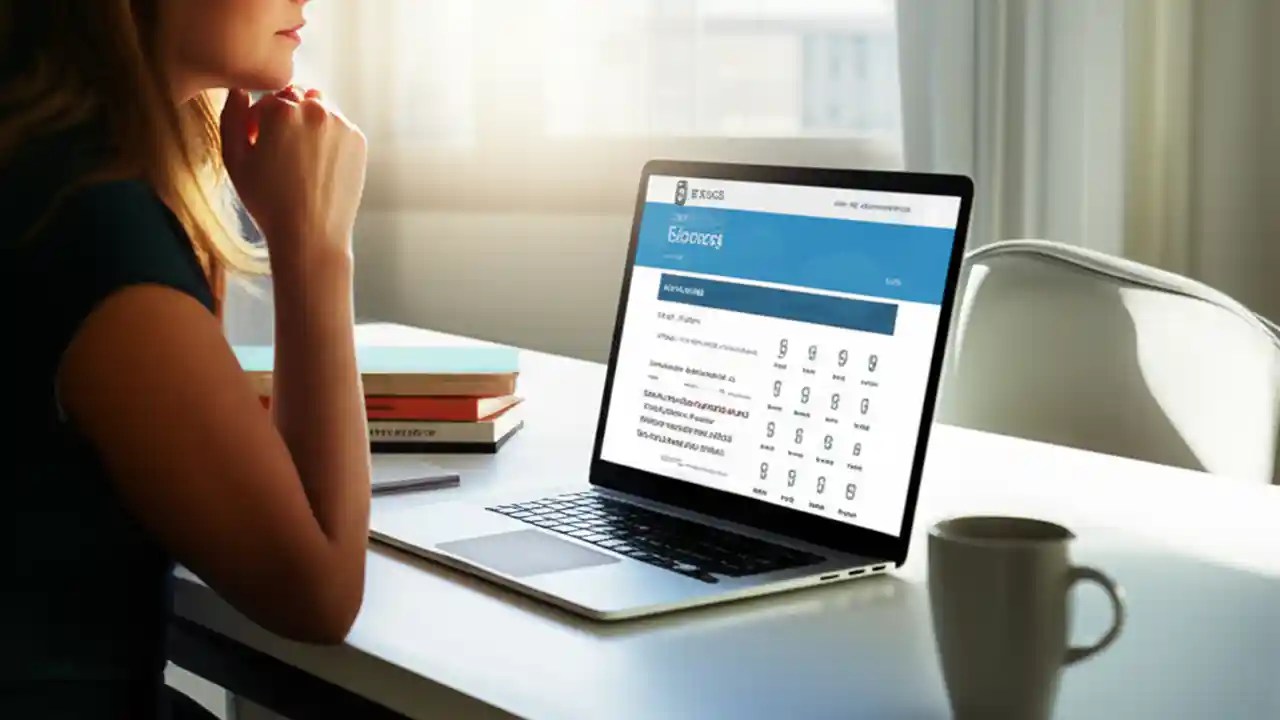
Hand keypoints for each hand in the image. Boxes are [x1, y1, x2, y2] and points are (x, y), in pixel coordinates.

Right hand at [220, 85, 367, 269]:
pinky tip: (319, 164)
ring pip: (321, 107)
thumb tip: (239, 91)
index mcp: (281, 110)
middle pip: (297, 96)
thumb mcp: (235, 160)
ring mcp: (341, 124)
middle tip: (280, 148)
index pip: (267, 99)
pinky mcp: (358, 140)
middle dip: (286, 114)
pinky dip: (330, 136)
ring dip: (309, 120)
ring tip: (300, 154)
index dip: (259, 122)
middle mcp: (314, 110)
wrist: (311, 234)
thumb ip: (231, 118)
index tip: (257, 145)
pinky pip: (340, 126)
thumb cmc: (268, 201)